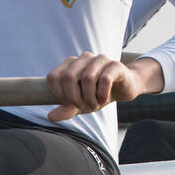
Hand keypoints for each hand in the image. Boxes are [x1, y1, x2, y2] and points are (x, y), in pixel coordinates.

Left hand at [47, 52, 162, 121]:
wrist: (124, 89)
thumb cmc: (98, 95)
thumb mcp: (81, 105)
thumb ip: (67, 109)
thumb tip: (51, 117)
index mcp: (71, 64)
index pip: (54, 77)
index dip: (60, 95)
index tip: (71, 104)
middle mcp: (84, 58)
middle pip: (68, 77)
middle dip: (74, 97)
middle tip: (84, 106)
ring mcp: (100, 59)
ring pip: (87, 77)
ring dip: (90, 97)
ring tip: (95, 104)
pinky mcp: (115, 64)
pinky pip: (105, 79)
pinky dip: (102, 94)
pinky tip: (104, 99)